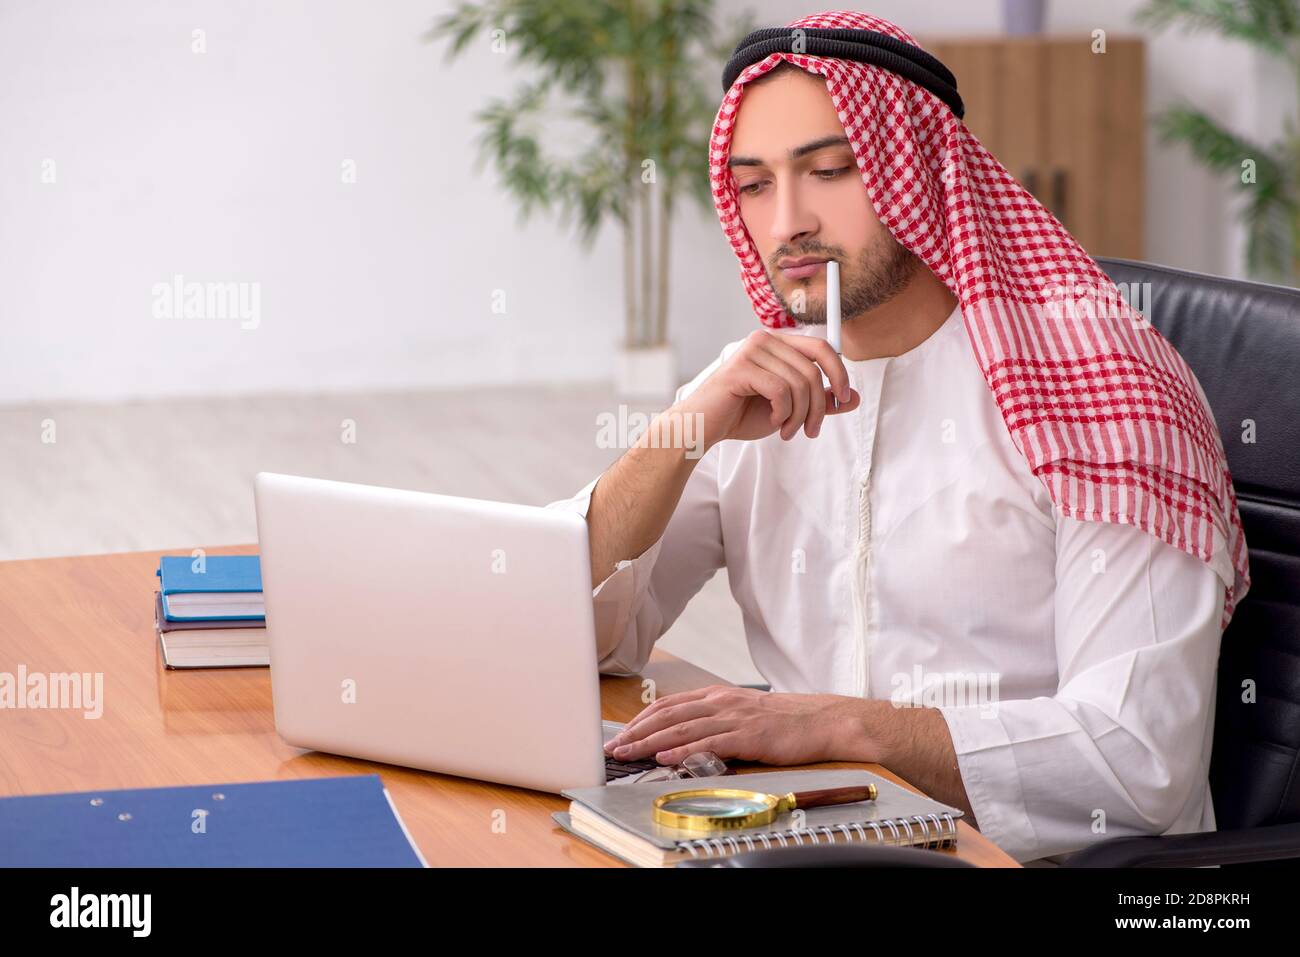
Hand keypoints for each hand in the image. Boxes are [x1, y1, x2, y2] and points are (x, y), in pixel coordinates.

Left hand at [603, 685, 880, 767]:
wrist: (822, 721)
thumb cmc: (782, 722)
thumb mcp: (740, 714)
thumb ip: (712, 722)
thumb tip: (680, 738)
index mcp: (716, 696)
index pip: (667, 705)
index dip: (640, 720)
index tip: (621, 734)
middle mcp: (720, 702)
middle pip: (667, 715)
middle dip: (636, 732)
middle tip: (614, 747)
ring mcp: (734, 718)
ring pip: (682, 728)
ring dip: (651, 742)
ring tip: (629, 754)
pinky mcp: (749, 736)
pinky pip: (710, 743)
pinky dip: (685, 751)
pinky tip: (667, 758)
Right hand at [679, 330, 859, 452]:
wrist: (702, 428)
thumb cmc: (740, 415)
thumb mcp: (789, 409)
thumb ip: (818, 401)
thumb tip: (854, 397)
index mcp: (777, 343)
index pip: (821, 348)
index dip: (839, 373)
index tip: (843, 399)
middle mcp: (764, 340)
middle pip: (813, 370)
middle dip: (818, 406)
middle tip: (810, 430)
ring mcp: (751, 351)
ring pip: (798, 384)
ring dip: (799, 415)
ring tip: (787, 431)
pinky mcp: (740, 369)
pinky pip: (780, 391)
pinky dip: (783, 413)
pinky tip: (773, 422)